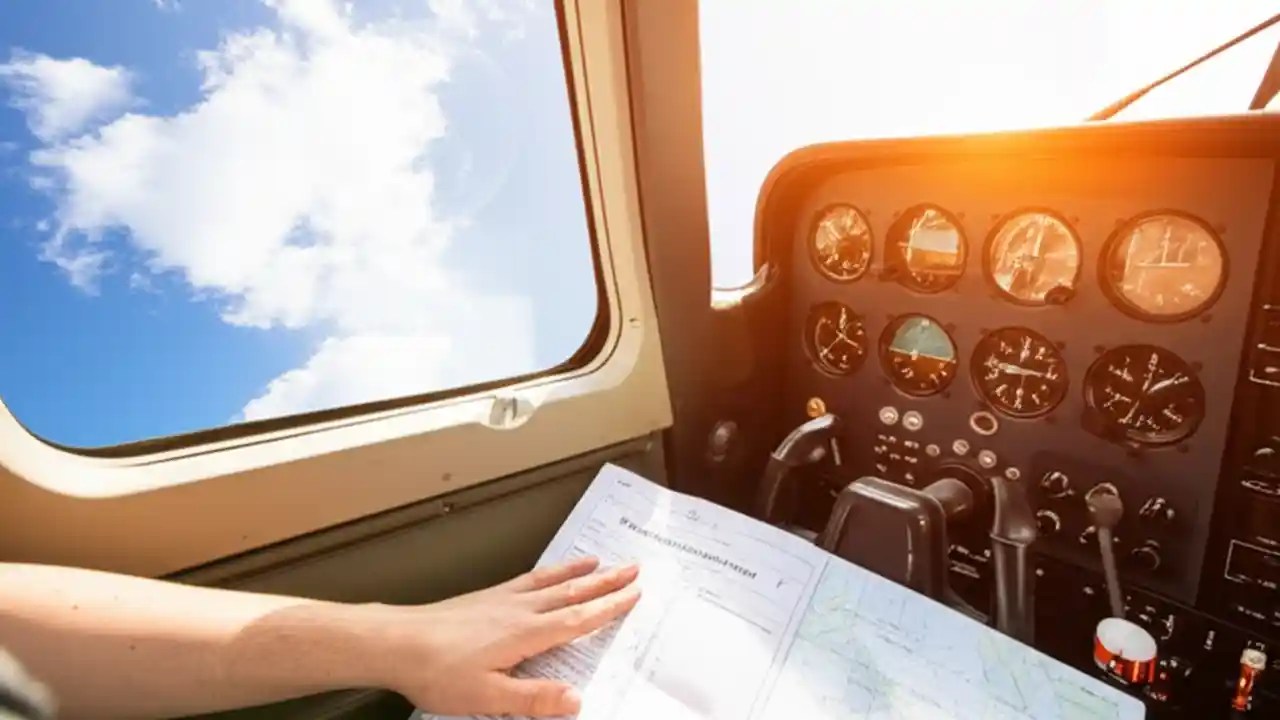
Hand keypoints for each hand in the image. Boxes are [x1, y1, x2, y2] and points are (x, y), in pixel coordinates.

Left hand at [359, 557, 639, 716]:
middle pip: (572, 593)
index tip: (634, 595)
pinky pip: (527, 579)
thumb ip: (533, 699)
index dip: (609, 608)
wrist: (396, 642)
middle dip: (605, 582)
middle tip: (633, 569)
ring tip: (600, 561)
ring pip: (551, 582)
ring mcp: (502, 601)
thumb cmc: (437, 671)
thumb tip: (576, 700)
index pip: (578, 621)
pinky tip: (548, 574)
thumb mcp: (487, 697)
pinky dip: (547, 573)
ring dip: (580, 572)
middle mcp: (519, 611)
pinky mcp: (485, 599)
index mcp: (525, 634)